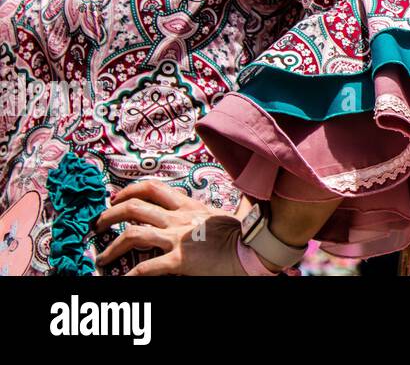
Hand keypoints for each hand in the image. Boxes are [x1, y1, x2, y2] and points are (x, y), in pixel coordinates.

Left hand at [94, 180, 244, 275]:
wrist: (252, 250)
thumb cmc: (242, 234)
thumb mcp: (228, 213)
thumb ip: (220, 208)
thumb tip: (232, 204)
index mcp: (188, 206)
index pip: (153, 189)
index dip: (130, 191)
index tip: (117, 198)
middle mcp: (178, 218)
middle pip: (135, 206)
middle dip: (110, 213)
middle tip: (98, 224)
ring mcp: (177, 238)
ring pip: (133, 233)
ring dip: (111, 245)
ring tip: (101, 256)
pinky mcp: (179, 260)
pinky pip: (146, 268)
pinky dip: (129, 275)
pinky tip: (121, 280)